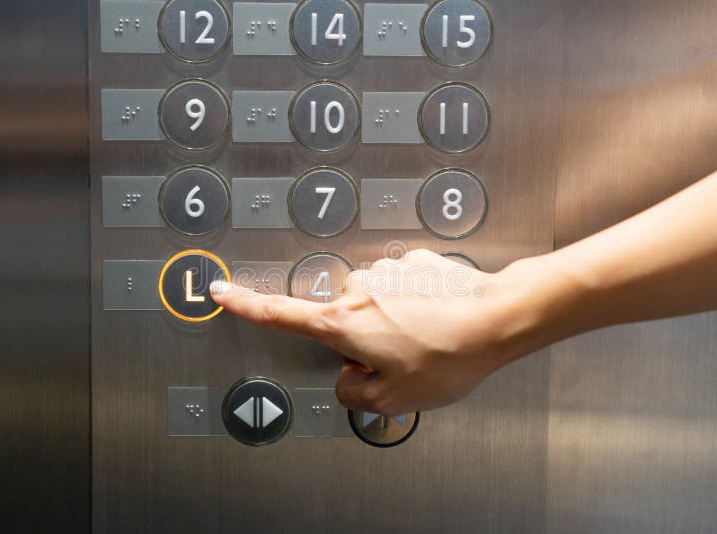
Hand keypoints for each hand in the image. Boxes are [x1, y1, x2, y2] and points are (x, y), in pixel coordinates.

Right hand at [210, 250, 555, 415]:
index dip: (244, 304)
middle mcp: (358, 290)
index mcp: (342, 323)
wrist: (497, 317)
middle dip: (361, 343)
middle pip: (340, 321)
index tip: (220, 291)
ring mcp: (386, 272)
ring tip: (427, 342)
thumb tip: (348, 379)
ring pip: (374, 306)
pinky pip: (400, 289)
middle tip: (400, 360)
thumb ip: (354, 393)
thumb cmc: (449, 356)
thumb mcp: (394, 398)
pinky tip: (438, 320)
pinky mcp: (412, 261)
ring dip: (391, 324)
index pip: (278, 314)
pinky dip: (412, 306)